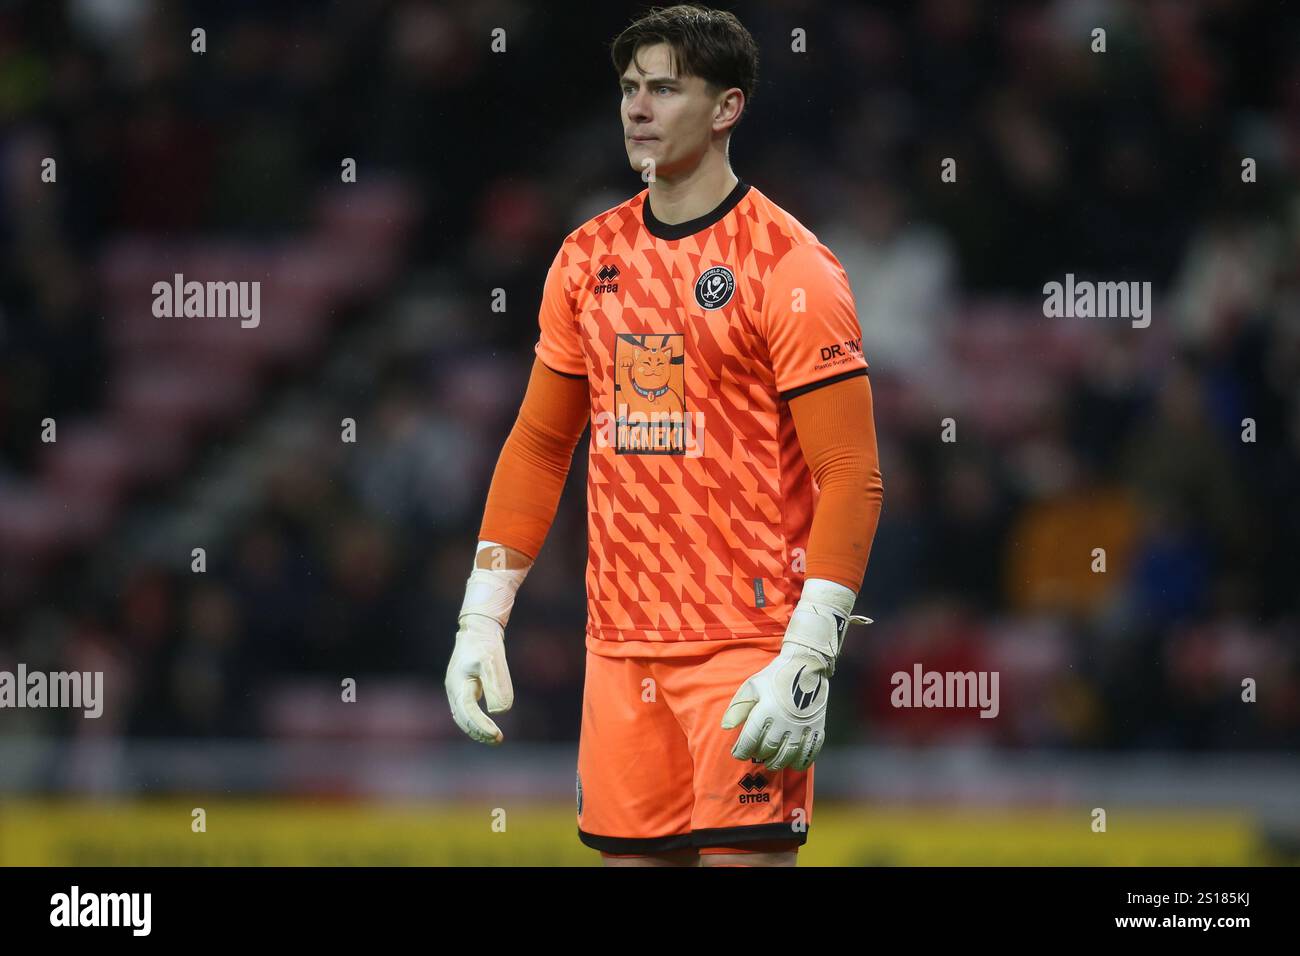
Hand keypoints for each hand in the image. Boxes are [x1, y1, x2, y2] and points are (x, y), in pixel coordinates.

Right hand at [445, 614, 513, 743]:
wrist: (478, 629)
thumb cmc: (485, 644)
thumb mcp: (492, 662)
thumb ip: (496, 685)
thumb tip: (500, 712)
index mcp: (458, 684)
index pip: (468, 712)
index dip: (482, 725)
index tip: (497, 734)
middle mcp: (453, 689)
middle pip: (463, 718)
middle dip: (479, 731)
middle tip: (498, 740)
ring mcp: (456, 689)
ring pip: (462, 717)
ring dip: (476, 729)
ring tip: (494, 738)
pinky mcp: (463, 688)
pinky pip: (466, 711)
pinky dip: (475, 721)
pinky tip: (487, 726)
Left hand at [721, 642, 832, 771]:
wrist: (805, 666)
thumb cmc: (775, 677)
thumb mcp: (751, 687)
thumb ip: (737, 708)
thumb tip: (726, 727)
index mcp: (765, 711)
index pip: (749, 740)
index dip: (741, 751)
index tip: (738, 753)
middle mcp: (783, 722)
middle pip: (768, 750)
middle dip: (758, 755)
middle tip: (754, 753)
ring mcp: (802, 727)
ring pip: (787, 756)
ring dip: (776, 762)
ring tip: (770, 761)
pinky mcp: (817, 728)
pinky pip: (809, 753)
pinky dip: (800, 762)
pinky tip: (793, 762)